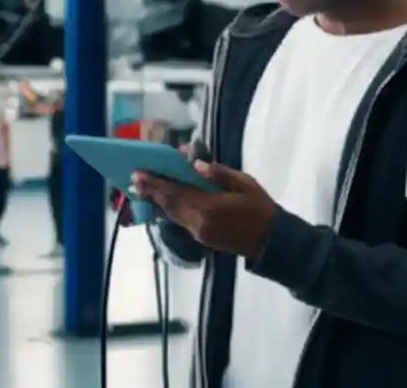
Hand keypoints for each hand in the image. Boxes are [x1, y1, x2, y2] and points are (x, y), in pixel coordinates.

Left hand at [132, 160, 276, 260]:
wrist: (271, 241)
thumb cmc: (261, 208)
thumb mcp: (245, 184)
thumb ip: (219, 174)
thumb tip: (194, 164)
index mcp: (210, 207)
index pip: (176, 192)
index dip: (156, 183)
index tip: (139, 173)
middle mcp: (199, 222)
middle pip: (169, 205)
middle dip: (152, 191)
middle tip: (135, 178)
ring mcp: (199, 232)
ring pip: (173, 214)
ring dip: (157, 201)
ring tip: (144, 189)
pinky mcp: (202, 238)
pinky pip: (180, 221)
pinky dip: (170, 209)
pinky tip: (164, 201)